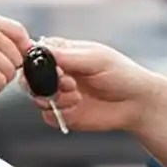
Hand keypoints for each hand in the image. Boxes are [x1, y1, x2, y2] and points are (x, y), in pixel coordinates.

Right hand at [23, 38, 161, 132]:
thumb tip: (42, 49)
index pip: (36, 54)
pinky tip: (78, 107)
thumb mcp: (97, 59)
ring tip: (77, 95)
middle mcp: (58, 74)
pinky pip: (47, 116)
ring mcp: (60, 95)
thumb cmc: (122, 74)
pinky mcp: (64, 114)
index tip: (56, 68)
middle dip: (43, 82)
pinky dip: (60, 113)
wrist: (137, 103)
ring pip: (37, 98)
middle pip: (29, 78)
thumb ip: (69, 56)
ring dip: (55, 98)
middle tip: (67, 83)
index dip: (38, 62)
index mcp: (64, 54)